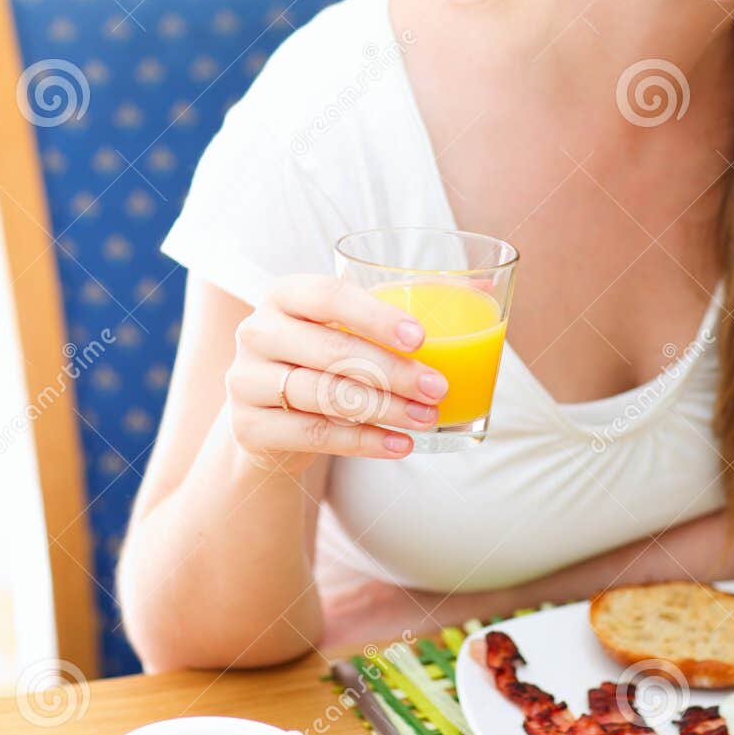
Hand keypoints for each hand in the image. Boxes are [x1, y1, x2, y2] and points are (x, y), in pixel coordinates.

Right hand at [225, 272, 448, 472]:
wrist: (268, 419)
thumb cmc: (325, 361)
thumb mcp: (351, 331)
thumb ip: (404, 310)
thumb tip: (488, 289)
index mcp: (285, 294)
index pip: (328, 296)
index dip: (376, 316)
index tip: (421, 337)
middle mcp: (257, 331)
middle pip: (331, 351)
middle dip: (392, 372)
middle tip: (438, 387)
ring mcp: (245, 379)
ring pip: (323, 395)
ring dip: (384, 409)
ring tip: (427, 418)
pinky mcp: (247, 426)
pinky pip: (312, 434)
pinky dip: (362, 441)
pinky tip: (400, 445)